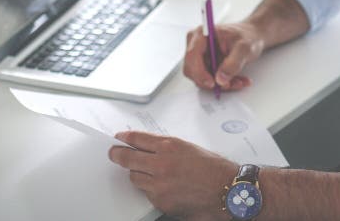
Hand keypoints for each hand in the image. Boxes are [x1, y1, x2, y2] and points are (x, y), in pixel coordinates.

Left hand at [109, 131, 236, 220]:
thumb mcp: (188, 148)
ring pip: (135, 177)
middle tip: (113, 153)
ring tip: (148, 172)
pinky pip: (147, 193)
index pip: (137, 139)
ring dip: (138, 174)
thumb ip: (165, 147)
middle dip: (118, 155)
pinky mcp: (160, 201)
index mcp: (169, 146)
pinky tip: (163, 186)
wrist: (226, 189)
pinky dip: (151, 189)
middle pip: (127, 158)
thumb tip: (146, 147)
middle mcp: (161, 164)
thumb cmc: (213, 168)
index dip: (124, 138)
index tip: (118, 138)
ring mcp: (159, 184)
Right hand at [184, 22, 265, 90]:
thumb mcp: (245, 48)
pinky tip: (237, 80)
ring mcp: (200, 55)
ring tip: (239, 81)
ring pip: (202, 78)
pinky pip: (209, 80)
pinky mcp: (205, 65)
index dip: (199, 72)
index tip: (212, 83)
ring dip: (220, 84)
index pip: (193, 55)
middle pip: (193, 70)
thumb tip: (220, 79)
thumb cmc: (247, 36)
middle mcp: (197, 44)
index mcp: (202, 34)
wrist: (252, 37)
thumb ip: (233, 63)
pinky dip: (224, 83)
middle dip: (212, 81)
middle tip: (230, 84)